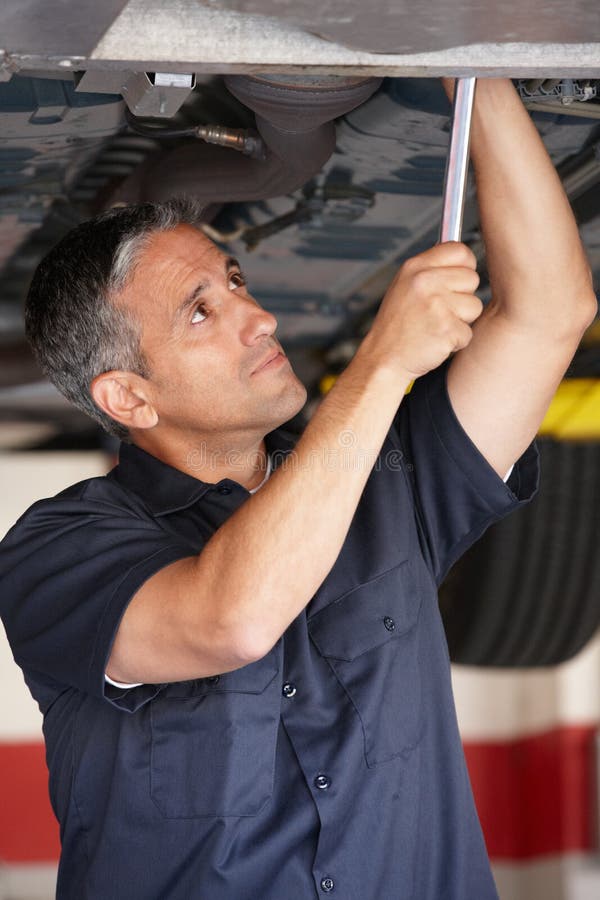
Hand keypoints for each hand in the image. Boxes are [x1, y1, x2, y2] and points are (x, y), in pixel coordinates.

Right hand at [361, 242, 482, 379]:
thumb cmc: (396, 327)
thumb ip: (432, 270)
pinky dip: (455, 342)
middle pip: (472, 278)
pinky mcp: (446, 330)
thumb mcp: (405, 286)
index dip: (465, 266)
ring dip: (460, 321)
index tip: (458, 279)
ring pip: (474, 306)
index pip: (459, 251)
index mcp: (415, 268)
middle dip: (462, 297)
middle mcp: (426, 282)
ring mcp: (436, 306)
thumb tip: (464, 258)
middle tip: (440, 311)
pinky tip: (434, 341)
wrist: (383, 360)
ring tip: (435, 326)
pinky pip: (468, 332)